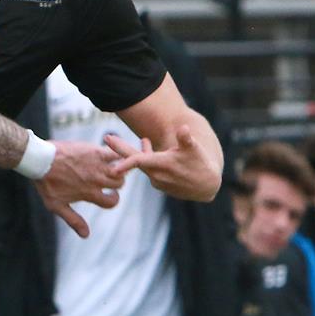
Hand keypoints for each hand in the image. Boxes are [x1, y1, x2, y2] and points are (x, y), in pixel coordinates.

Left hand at [36, 139, 125, 238]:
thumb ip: (73, 220)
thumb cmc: (46, 183)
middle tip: (109, 178)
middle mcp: (97, 180)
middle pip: (119, 184)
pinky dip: (118, 153)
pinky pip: (116, 153)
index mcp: (89, 194)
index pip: (111, 202)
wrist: (41, 160)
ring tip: (112, 165)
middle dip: (117, 183)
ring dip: (119, 168)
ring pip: (121, 169)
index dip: (113, 199)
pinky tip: (114, 151)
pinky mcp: (95, 151)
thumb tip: (86, 235)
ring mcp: (97, 165)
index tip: (110, 194)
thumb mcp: (56, 206)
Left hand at [104, 128, 218, 200]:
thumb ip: (186, 139)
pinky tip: (150, 147)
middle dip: (120, 148)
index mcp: (161, 165)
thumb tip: (184, 129)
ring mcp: (157, 181)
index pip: (137, 160)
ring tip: (144, 140)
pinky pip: (150, 169)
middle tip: (107, 137)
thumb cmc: (201, 164)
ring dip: (140, 152)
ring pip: (143, 164)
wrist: (207, 186)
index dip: (123, 156)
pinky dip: (148, 159)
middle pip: (134, 160)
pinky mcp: (160, 184)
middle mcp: (156, 175)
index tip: (109, 145)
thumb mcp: (195, 150)